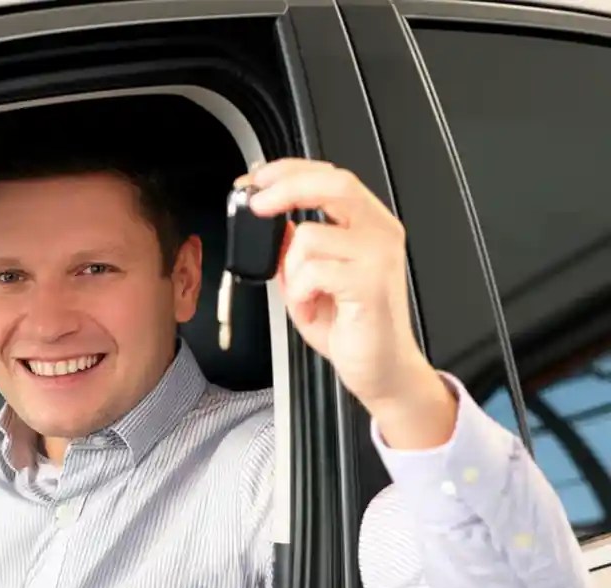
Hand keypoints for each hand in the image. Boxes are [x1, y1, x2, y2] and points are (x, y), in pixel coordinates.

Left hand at [234, 158, 456, 448]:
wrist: (379, 368)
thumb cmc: (350, 324)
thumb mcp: (308, 278)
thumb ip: (293, 248)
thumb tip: (272, 222)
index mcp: (368, 224)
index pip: (331, 176)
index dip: (290, 170)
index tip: (257, 178)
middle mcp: (379, 233)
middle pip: (334, 183)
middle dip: (286, 187)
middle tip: (257, 204)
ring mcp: (378, 256)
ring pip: (311, 236)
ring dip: (291, 269)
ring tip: (305, 294)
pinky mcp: (371, 283)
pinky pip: (314, 271)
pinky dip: (300, 291)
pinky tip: (314, 305)